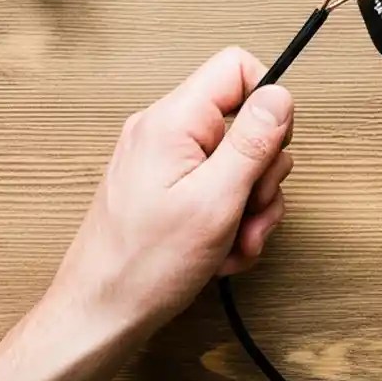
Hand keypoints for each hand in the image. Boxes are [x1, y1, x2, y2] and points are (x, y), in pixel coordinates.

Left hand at [59, 48, 293, 329]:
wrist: (101, 313)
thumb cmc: (145, 265)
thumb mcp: (216, 201)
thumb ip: (252, 143)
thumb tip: (280, 94)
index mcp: (172, 122)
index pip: (236, 67)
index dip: (269, 102)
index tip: (272, 151)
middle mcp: (163, 132)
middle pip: (243, 122)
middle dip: (261, 175)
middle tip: (250, 213)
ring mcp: (162, 162)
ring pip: (236, 164)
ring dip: (249, 208)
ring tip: (233, 242)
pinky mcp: (164, 189)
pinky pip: (216, 189)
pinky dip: (228, 221)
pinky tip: (220, 252)